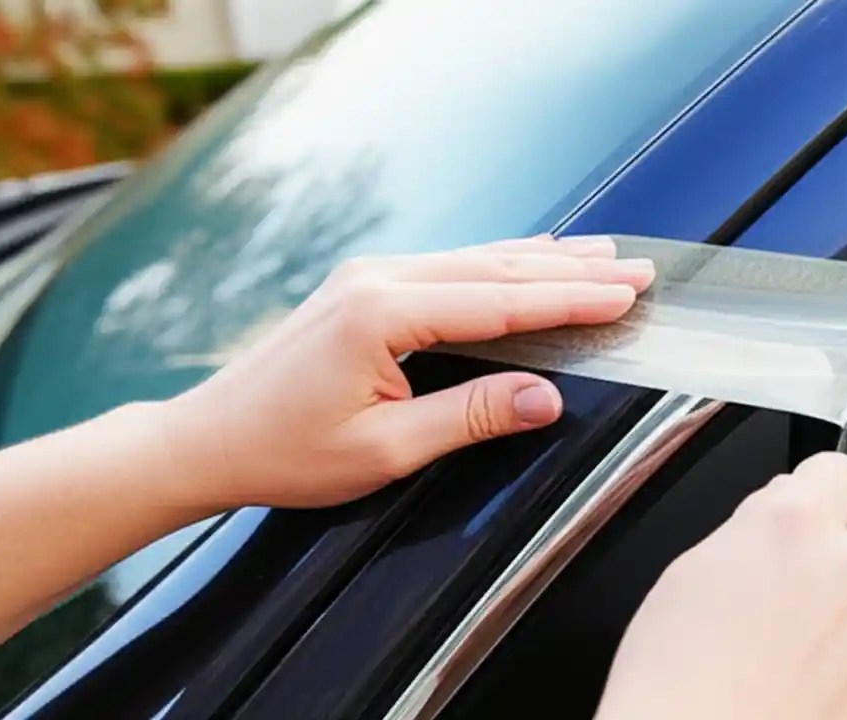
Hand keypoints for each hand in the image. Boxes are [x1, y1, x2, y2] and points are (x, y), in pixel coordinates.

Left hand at [162, 235, 653, 509]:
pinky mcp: (365, 287)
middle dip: (573, 272)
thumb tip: (547, 398)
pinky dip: (501, 266)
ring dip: (544, 260)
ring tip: (604, 256)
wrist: (208, 438)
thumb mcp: (384, 450)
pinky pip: (450, 267)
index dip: (570, 300)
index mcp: (381, 315)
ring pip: (476, 260)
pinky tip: (531, 261)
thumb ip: (470, 417)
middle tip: (639, 270)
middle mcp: (377, 279)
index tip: (627, 295)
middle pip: (496, 269)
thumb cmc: (285, 451)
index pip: (500, 302)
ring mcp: (369, 276)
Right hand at [595, 452, 846, 719]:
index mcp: (795, 526)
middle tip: (776, 592)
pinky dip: (841, 669)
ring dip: (835, 617)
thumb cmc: (675, 678)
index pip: (840, 471)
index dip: (816, 492)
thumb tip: (775, 522)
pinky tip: (788, 685)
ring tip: (772, 653)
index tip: (800, 510)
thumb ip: (751, 530)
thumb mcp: (689, 570)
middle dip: (828, 557)